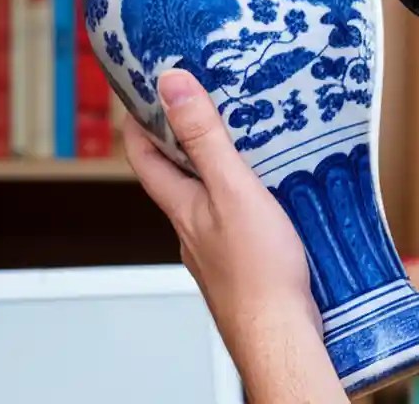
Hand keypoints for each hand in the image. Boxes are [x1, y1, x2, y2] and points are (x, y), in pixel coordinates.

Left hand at [123, 68, 347, 403]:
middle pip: (178, 176)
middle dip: (185, 141)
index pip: (145, 157)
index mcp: (182, 206)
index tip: (142, 92)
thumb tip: (172, 86)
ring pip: (210, 200)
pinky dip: (246, 199)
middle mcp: (193, 228)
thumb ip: (205, 139)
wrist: (280, 332)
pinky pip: (238, 221)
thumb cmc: (257, 271)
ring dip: (220, 171)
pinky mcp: (244, 264)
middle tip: (204, 105)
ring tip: (248, 143)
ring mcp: (217, 249)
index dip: (139, 123)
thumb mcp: (233, 189)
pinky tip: (273, 196)